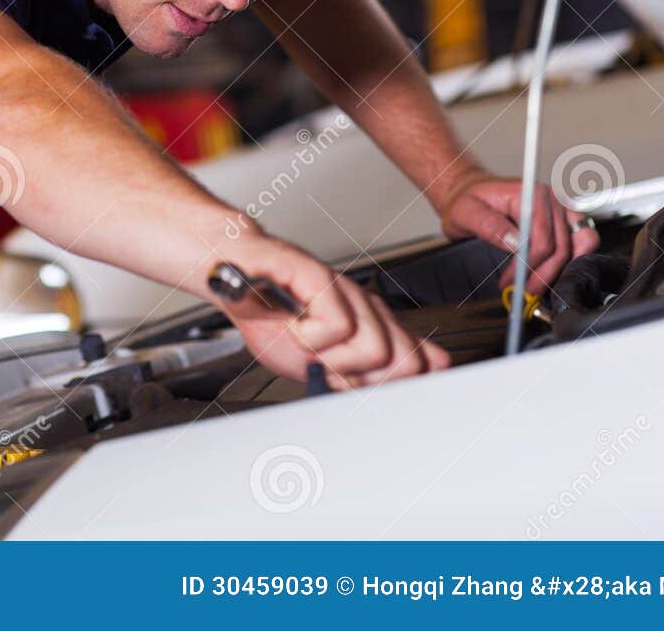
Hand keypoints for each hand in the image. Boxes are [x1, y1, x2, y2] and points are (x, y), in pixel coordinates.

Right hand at [213, 240, 449, 389]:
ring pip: (375, 348)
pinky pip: (336, 326)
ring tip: (306, 343)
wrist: (232, 276)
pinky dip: (308, 337)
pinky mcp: (321, 275)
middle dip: (362, 377)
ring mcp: (346, 290)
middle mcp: (367, 306)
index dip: (393, 386)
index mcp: (373, 325)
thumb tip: (431, 368)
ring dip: (333, 359)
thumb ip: (368, 371)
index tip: (355, 387)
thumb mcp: (321, 359)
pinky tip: (293, 325)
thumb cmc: (271, 315)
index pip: (420, 363)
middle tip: (324, 363)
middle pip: (405, 361)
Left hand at [432, 169, 600, 290]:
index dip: (528, 265)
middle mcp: (550, 198)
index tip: (511, 281)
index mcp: (529, 194)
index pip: (541, 238)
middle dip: (543, 274)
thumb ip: (490, 226)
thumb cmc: (468, 200)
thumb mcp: (467, 212)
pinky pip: (582, 240)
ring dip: (561, 269)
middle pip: (562, 245)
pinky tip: (550, 272)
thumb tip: (515, 243)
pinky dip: (571, 260)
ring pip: (580, 244)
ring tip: (538, 284)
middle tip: (524, 290)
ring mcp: (560, 206)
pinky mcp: (563, 216)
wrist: (469, 191)